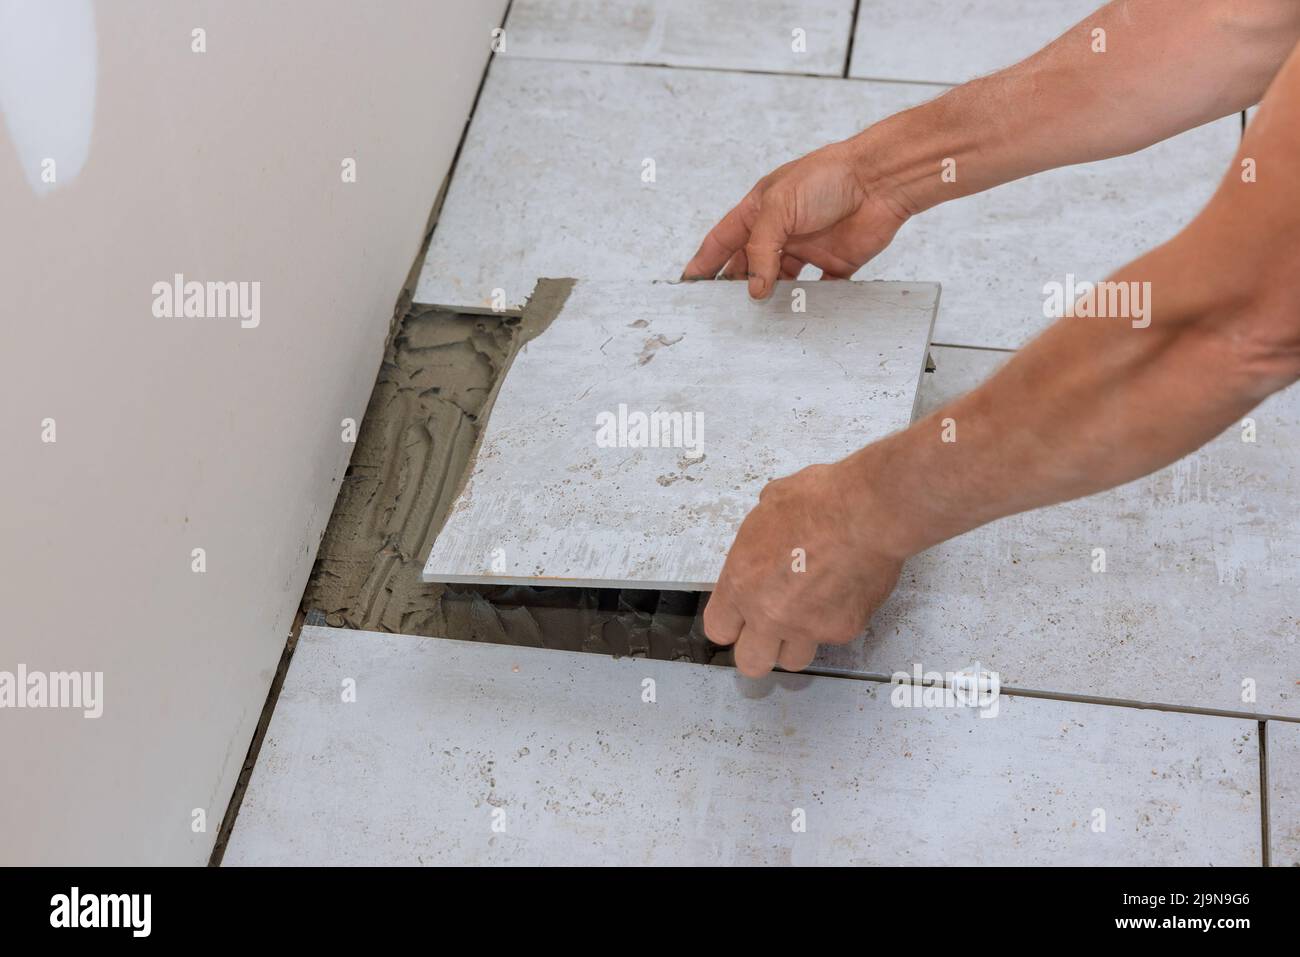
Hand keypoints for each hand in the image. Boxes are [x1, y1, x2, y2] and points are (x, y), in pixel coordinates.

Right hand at [681, 138, 911, 299]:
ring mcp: (808, 248)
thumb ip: (761, 248)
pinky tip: (795, 314)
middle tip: (721, 309)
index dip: (704, 261)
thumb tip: (754, 288)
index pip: (723, 240)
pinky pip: (817, 291)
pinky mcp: (835, 263)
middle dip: (733, 286)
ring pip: (779, 281)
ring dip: (768, 298)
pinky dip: (807, 303)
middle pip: (749, 265)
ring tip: (755, 318)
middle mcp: (782, 230)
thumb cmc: (828, 177)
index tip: (688, 284)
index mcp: (761, 210)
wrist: (880, 181)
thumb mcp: (779, 206)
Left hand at [703, 458, 906, 677]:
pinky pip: (833, 637)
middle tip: (771, 630)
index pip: (718, 628)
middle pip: (751, 663)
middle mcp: (768, 613)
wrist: (867, 513)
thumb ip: (761, 534)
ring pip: (794, 660)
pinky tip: (845, 591)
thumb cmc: (821, 501)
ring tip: (811, 611)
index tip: (740, 618)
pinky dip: (836, 620)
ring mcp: (806, 627)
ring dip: (797, 642)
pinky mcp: (842, 630)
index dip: (731, 624)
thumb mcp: (771, 504)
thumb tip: (769, 531)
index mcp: (742, 581)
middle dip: (759, 650)